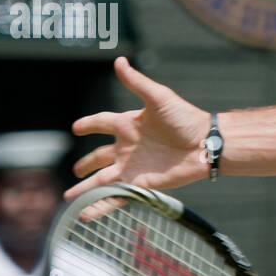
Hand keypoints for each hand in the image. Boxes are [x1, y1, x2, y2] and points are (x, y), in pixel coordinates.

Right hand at [66, 56, 212, 200]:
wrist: (205, 144)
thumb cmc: (186, 118)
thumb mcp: (159, 98)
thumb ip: (136, 82)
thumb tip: (119, 60)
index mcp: (129, 125)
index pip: (102, 123)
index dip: (89, 124)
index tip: (76, 127)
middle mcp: (128, 147)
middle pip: (99, 157)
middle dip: (86, 165)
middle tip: (75, 172)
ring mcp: (133, 168)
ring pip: (102, 181)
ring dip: (86, 190)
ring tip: (69, 199)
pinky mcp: (141, 184)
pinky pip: (117, 196)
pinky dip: (101, 206)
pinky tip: (86, 214)